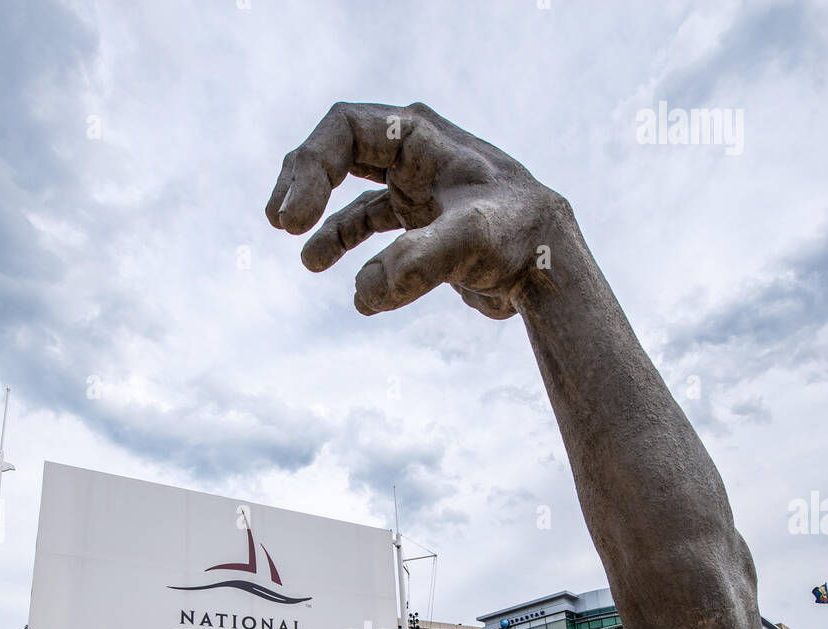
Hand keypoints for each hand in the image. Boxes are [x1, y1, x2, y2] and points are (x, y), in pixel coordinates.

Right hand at [266, 101, 566, 319]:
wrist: (552, 265)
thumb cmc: (518, 236)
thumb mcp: (471, 241)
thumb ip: (417, 262)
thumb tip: (364, 293)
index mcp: (420, 137)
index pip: (346, 128)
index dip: (310, 167)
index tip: (293, 218)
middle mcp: (416, 155)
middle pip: (340, 150)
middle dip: (306, 182)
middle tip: (282, 222)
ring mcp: (418, 190)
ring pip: (354, 194)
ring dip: (326, 223)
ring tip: (307, 258)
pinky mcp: (425, 226)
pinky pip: (375, 229)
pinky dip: (355, 253)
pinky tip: (349, 287)